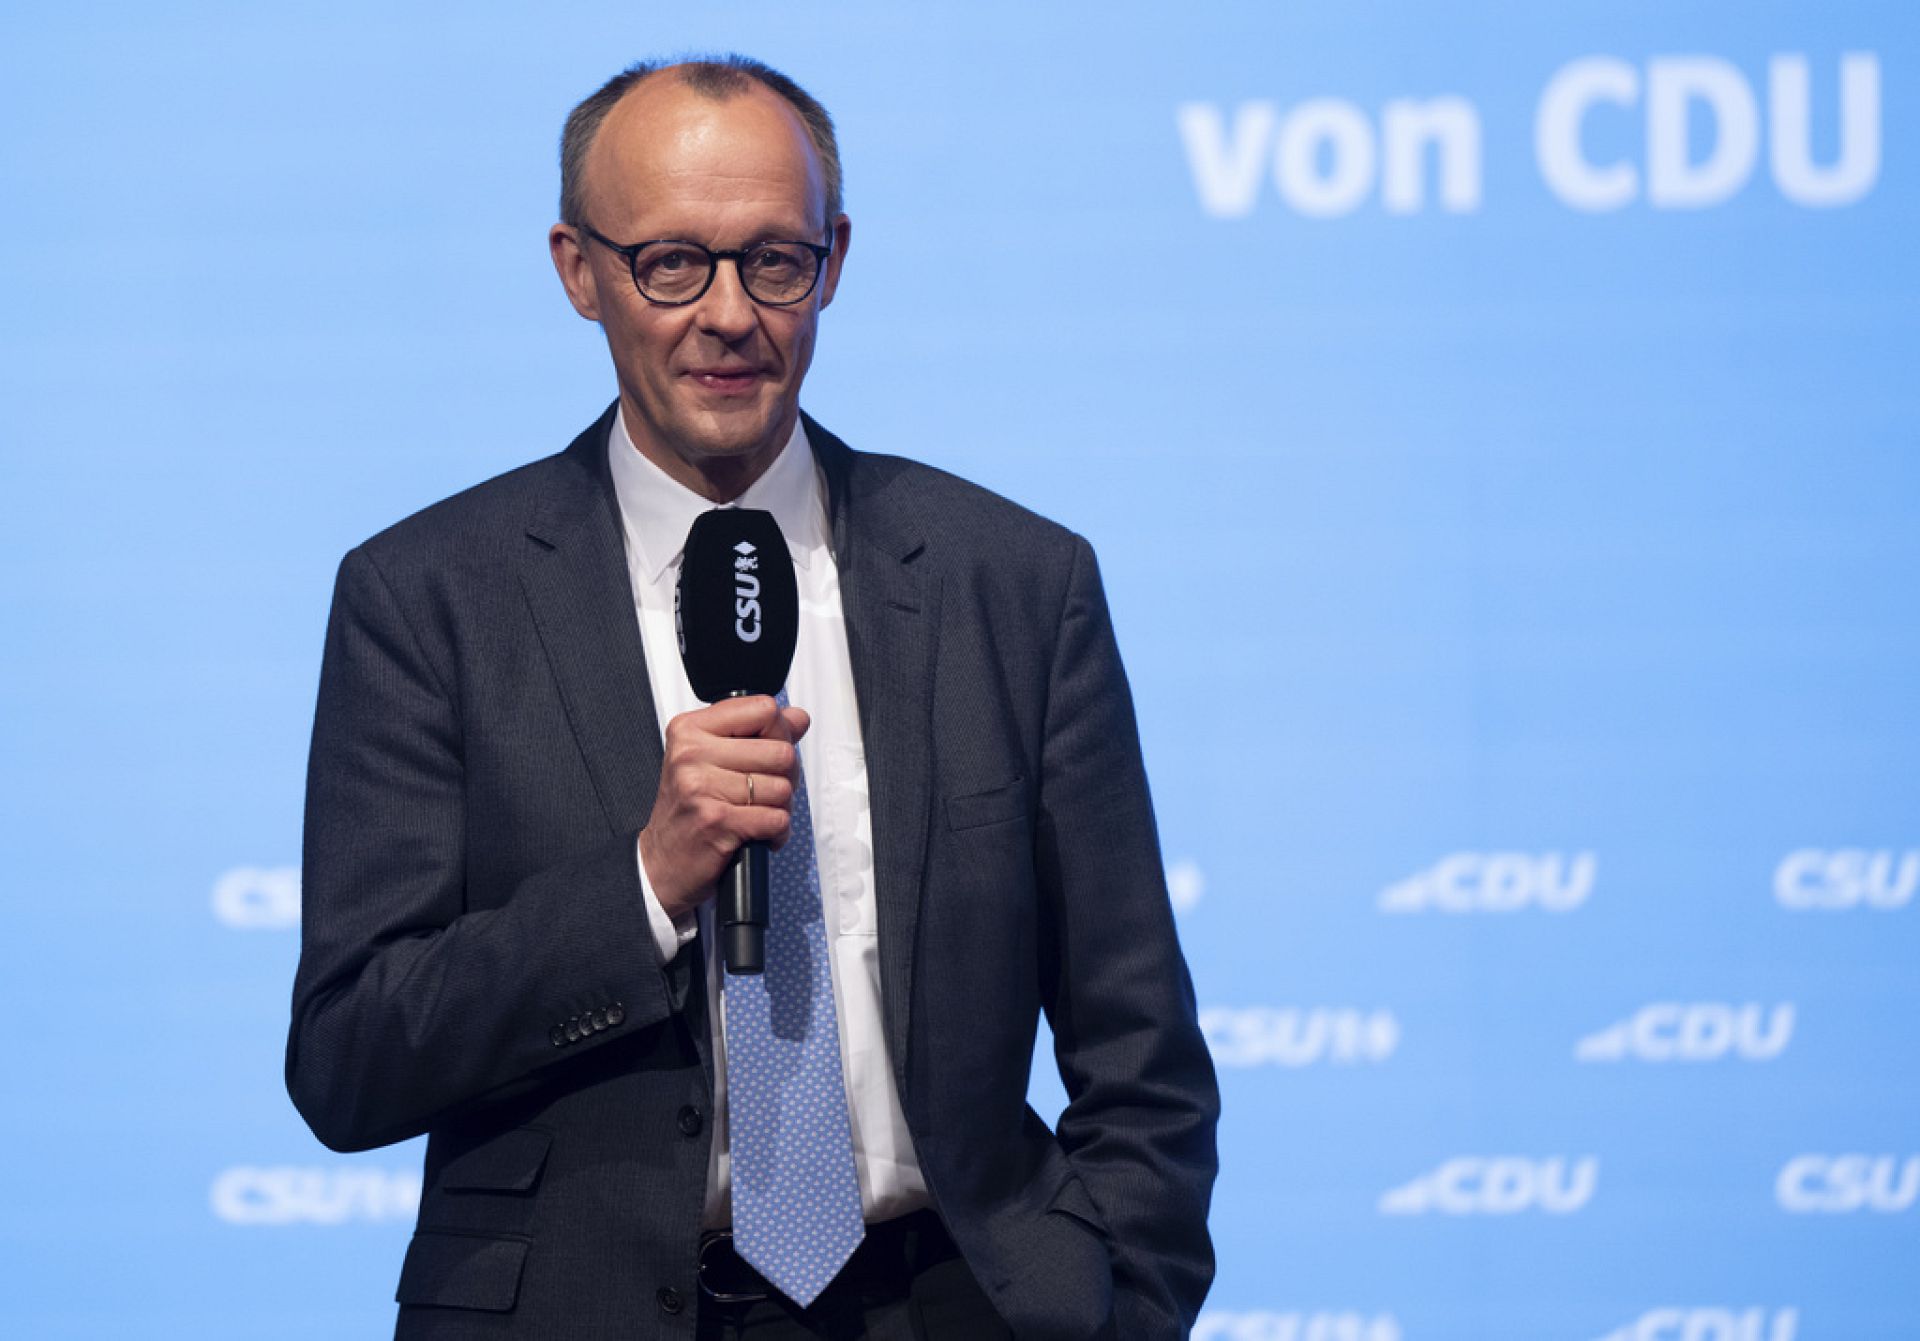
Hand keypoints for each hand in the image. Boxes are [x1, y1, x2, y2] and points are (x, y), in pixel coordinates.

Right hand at [639, 695, 808, 920]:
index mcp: (690, 729)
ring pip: (782, 788)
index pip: (763, 709)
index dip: (779, 732)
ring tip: (758, 814)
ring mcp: (701, 786)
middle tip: (765, 792)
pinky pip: (776, 818)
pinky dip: (778, 832)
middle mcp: (691, 753)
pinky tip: (759, 834)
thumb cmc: (689, 810)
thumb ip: (757, 734)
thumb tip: (798, 717)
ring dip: (781, 808)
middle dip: (786, 777)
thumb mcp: (713, 759)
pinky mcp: (716, 820)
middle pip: (781, 751)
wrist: (661, 862)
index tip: (767, 752)